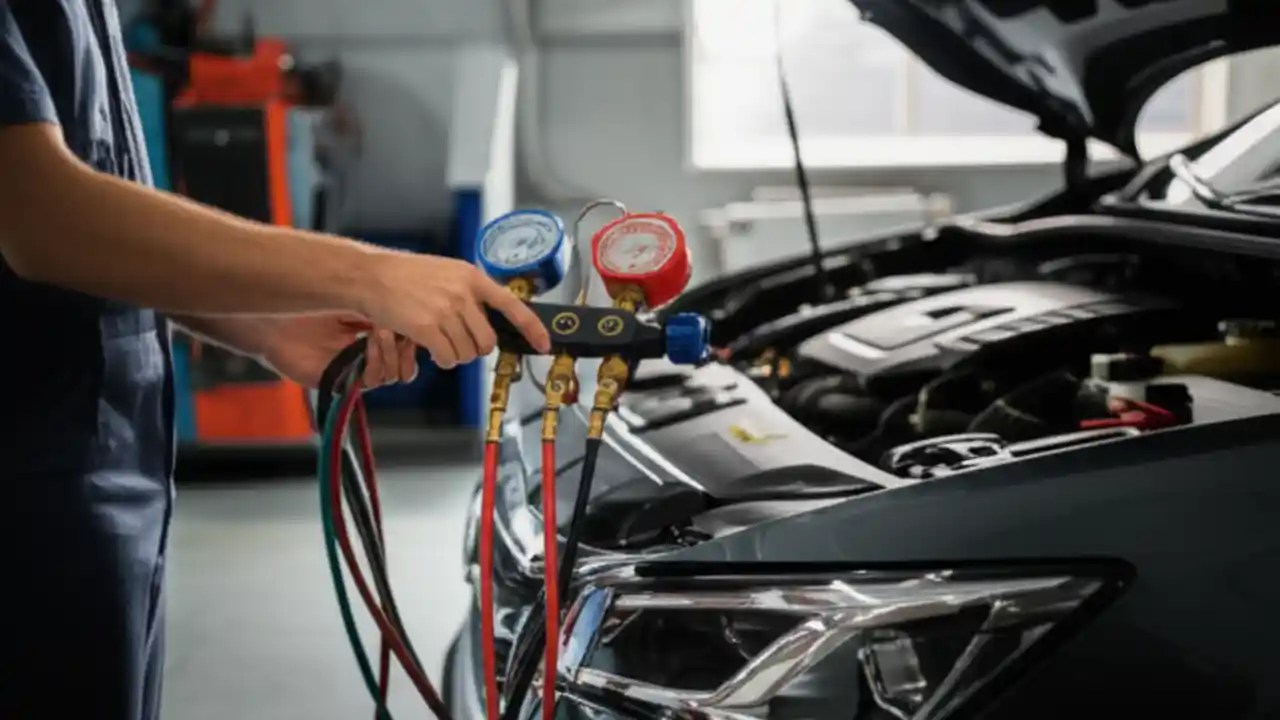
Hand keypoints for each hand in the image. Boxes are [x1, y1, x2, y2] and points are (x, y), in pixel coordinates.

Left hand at [259, 314, 417, 388]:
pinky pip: (374, 381)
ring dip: (390, 353)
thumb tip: (410, 311)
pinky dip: (376, 365)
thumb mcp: (352, 300)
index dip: (413, 335)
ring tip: (378, 334)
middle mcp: (368, 352)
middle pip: (405, 361)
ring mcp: (358, 368)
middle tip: (395, 329)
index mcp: (371, 332)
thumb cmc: (307, 307)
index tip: (412, 322)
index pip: (406, 342)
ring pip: (394, 373)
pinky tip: (366, 346)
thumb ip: (379, 308)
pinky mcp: (346, 381)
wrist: (275, 324)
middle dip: (405, 346)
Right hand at [361, 254, 550, 368]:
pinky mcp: (427, 327)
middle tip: (458, 342)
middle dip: (476, 348)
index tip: (544, 344)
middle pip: (488, 341)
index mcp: (472, 277)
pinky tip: (431, 350)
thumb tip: (488, 323)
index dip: (532, 328)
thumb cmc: (406, 275)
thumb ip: (470, 294)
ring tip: (439, 341)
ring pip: (468, 353)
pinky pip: (448, 358)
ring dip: (455, 355)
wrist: (372, 276)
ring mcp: (445, 310)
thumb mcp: (447, 272)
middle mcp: (463, 293)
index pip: (512, 306)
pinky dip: (442, 360)